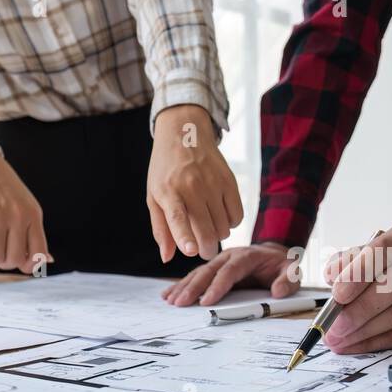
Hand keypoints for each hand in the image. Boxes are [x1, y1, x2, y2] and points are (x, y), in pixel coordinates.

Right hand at [0, 145, 50, 273]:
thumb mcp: (26, 207)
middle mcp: (18, 216)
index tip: (20, 263)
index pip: (39, 254)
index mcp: (34, 215)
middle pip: (15, 260)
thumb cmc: (4, 189)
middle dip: (5, 262)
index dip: (29, 266)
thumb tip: (48, 260)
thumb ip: (34, 234)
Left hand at [147, 104, 242, 261]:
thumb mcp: (154, 196)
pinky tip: (222, 217)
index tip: (191, 251)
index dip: (185, 236)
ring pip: (224, 226)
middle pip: (206, 229)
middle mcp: (191, 186)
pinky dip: (232, 223)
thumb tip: (167, 258)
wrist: (185, 133)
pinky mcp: (230, 180)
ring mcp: (213, 183)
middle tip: (204, 252)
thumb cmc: (166, 170)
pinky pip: (237, 215)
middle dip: (207, 249)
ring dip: (218, 235)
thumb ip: (161, 229)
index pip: (177, 217)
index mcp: (168, 191)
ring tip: (210, 227)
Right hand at [162, 242, 298, 306]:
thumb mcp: (292, 270)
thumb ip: (288, 280)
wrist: (274, 254)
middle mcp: (229, 256)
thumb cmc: (281, 265)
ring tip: (171, 300)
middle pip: (208, 271)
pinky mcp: (214, 268)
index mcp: (246, 256)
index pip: (230, 271)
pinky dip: (182, 285)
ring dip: (184, 287)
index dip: (218, 286)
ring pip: (199, 273)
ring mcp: (219, 261)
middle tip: (181, 303)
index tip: (207, 302)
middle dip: (194, 288)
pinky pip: (196, 276)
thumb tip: (278, 291)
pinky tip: (169, 293)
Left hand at [324, 225, 391, 353]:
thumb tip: (332, 275)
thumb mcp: (366, 252)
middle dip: (360, 309)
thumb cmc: (389, 264)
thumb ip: (346, 261)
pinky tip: (354, 344)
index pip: (383, 252)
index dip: (359, 274)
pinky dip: (375, 342)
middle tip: (335, 325)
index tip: (338, 294)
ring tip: (339, 339)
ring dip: (364, 331)